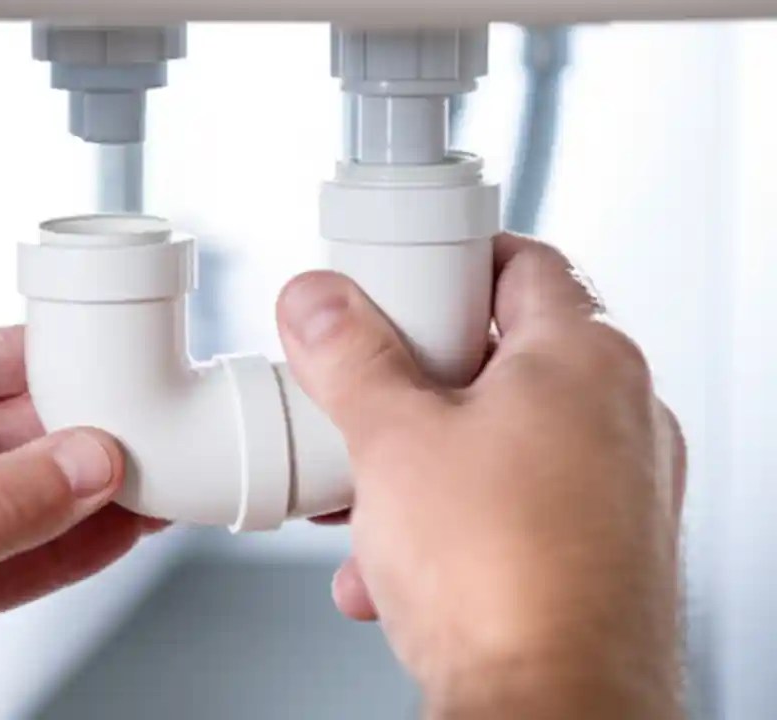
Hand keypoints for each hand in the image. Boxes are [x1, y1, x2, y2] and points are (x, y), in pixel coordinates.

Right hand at [278, 236, 685, 717]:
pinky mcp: (600, 552)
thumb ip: (348, 357)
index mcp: (585, 359)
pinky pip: (512, 508)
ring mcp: (618, 489)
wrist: (549, 707)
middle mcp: (621, 416)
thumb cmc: (501, 577)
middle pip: (499, 358)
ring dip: (417, 466)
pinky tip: (389, 565)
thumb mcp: (389, 440)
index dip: (448, 260)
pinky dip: (448, 522)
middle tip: (360, 396)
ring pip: (497, 444)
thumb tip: (319, 303)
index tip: (394, 278)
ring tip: (361, 498)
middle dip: (411, 386)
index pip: (521, 262)